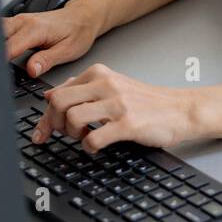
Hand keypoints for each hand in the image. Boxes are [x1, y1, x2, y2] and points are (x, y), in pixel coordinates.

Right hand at [3, 0, 103, 76]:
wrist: (83, 17)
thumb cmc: (77, 33)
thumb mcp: (67, 51)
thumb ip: (47, 60)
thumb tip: (31, 70)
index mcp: (35, 29)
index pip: (9, 48)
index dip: (0, 63)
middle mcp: (24, 22)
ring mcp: (20, 20)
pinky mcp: (19, 22)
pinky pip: (1, 29)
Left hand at [30, 64, 196, 153]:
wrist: (180, 109)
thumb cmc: (147, 101)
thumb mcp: (112, 85)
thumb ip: (82, 88)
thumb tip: (50, 95)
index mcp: (99, 74)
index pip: (58, 92)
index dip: (45, 116)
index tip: (41, 132)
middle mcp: (106, 85)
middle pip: (59, 103)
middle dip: (54, 124)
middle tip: (64, 134)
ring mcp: (117, 104)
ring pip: (73, 119)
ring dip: (72, 135)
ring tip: (83, 138)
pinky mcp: (128, 123)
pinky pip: (93, 139)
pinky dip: (89, 147)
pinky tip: (97, 146)